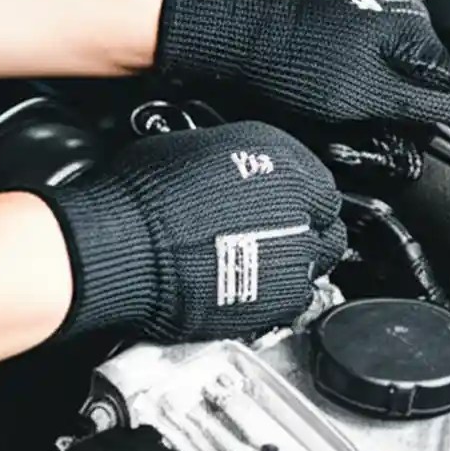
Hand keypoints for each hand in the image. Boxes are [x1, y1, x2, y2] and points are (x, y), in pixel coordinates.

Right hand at [33, 122, 346, 342]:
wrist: (123, 247)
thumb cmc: (142, 196)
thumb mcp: (195, 149)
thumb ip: (237, 163)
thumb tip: (236, 172)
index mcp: (286, 163)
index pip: (321, 187)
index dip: (302, 201)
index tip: (289, 208)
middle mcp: (301, 209)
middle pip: (326, 230)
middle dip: (306, 235)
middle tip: (278, 240)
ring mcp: (295, 257)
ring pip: (316, 266)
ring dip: (294, 267)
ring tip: (261, 269)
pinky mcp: (279, 300)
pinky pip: (296, 301)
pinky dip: (278, 298)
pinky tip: (250, 292)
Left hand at [154, 0, 449, 129]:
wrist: (234, 41)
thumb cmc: (299, 66)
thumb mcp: (376, 96)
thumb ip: (433, 105)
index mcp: (412, 25)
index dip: (435, 118)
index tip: (413, 137)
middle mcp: (394, 12)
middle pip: (419, 79)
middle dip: (401, 108)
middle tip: (369, 127)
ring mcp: (365, 15)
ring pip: (389, 74)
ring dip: (376, 101)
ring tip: (342, 111)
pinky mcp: (338, 24)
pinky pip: (362, 64)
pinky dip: (352, 87)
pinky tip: (326, 96)